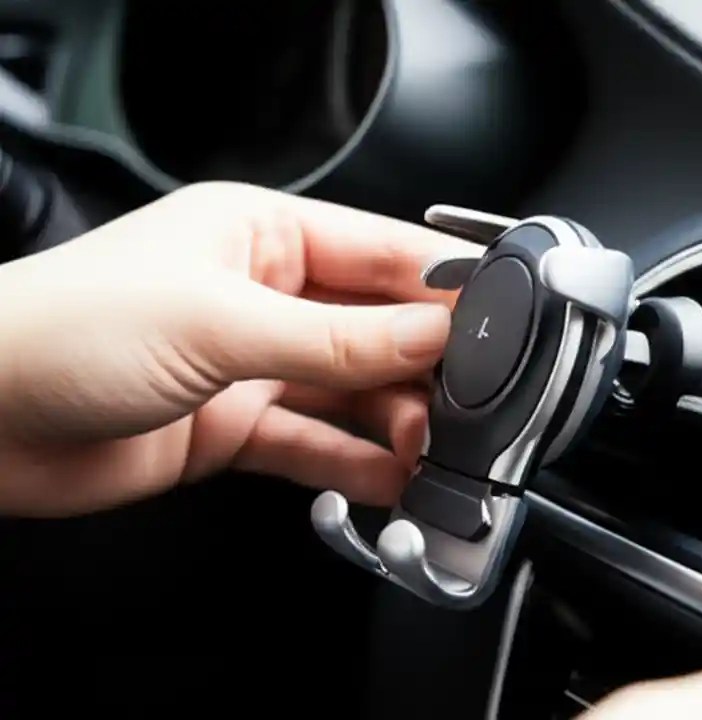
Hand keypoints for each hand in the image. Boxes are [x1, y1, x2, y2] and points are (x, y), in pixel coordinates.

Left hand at [0, 181, 479, 515]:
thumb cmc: (63, 331)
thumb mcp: (221, 322)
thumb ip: (340, 337)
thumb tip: (437, 332)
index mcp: (263, 235)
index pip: (385, 253)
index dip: (447, 287)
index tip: (507, 321)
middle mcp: (265, 294)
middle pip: (380, 327)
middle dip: (431, 365)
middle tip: (476, 402)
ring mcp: (253, 363)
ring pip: (356, 390)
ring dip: (400, 421)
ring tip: (435, 450)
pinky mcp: (236, 426)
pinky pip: (317, 443)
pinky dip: (357, 464)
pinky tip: (392, 478)